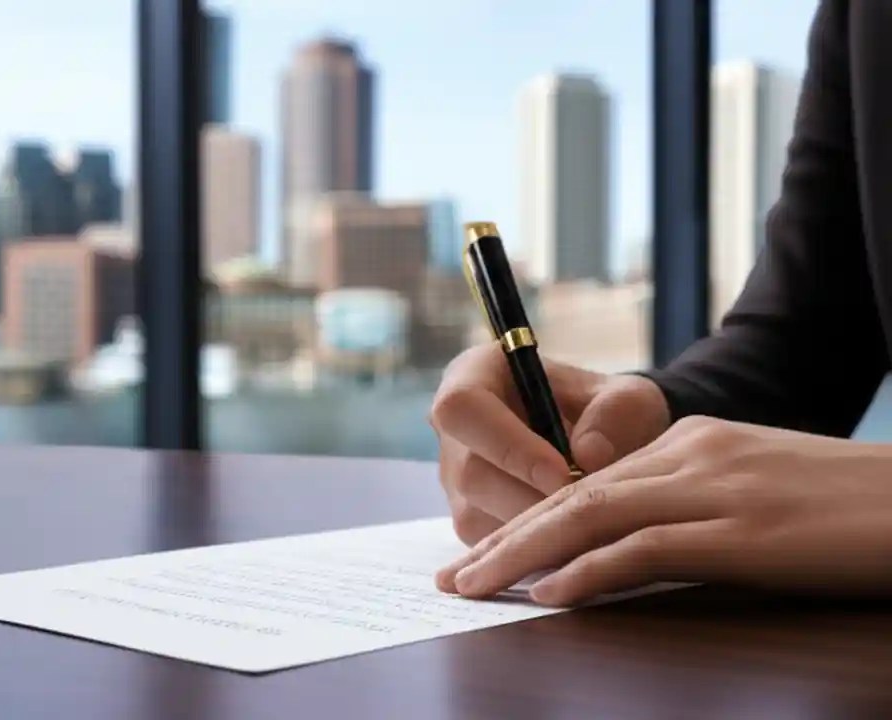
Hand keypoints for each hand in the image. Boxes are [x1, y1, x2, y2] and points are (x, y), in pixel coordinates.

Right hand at [429, 344, 669, 543]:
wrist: (601, 443)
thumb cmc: (607, 411)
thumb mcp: (628, 399)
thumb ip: (617, 415)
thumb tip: (588, 457)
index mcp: (473, 376)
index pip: (463, 408)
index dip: (507, 444)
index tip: (565, 472)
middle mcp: (452, 430)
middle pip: (469, 473)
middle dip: (529, 498)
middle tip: (587, 512)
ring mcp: (453, 480)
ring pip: (475, 515)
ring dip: (533, 531)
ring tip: (587, 528)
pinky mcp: (469, 520)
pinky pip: (488, 547)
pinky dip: (531, 553)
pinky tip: (573, 545)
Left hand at [436, 416, 891, 605]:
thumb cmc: (850, 510)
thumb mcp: (757, 495)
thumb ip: (692, 512)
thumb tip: (626, 557)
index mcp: (693, 443)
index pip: (589, 480)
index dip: (530, 518)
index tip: (488, 551)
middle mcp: (692, 456)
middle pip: (573, 494)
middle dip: (505, 536)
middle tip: (456, 575)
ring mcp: (715, 490)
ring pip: (590, 515)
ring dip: (522, 552)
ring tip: (474, 584)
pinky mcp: (741, 531)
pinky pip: (643, 548)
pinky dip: (588, 570)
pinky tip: (548, 592)